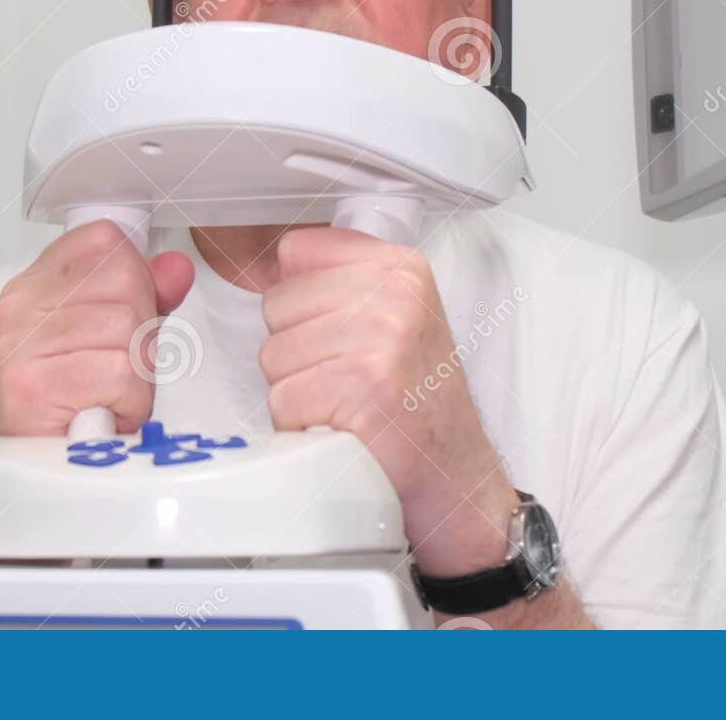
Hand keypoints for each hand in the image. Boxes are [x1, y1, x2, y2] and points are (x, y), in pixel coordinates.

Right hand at [0, 220, 194, 435]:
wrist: (36, 471)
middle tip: (121, 369)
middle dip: (141, 331)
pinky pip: (119, 372)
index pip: (104, 240)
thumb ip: (146, 298)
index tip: (128, 317)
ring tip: (111, 395)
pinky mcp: (32, 385)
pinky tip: (108, 413)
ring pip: (126, 328)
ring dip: (136, 373)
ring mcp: (21, 345)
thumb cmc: (70, 409)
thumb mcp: (112, 341)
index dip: (136, 278)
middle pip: (125, 280)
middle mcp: (20, 308)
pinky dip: (130, 401)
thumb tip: (176, 267)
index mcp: (34, 287)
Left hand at [258, 226, 516, 575]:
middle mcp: (394, 293)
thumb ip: (340, 283)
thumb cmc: (416, 402)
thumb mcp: (395, 317)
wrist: (453, 476)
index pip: (296, 251)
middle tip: (344, 378)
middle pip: (276, 305)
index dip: (298, 300)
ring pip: (273, 354)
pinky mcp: (361, 386)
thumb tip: (272, 266)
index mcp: (399, 266)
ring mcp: (380, 337)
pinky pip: (282, 399)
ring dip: (296, 390)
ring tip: (343, 403)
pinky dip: (299, 425)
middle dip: (295, 351)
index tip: (331, 331)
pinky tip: (340, 427)